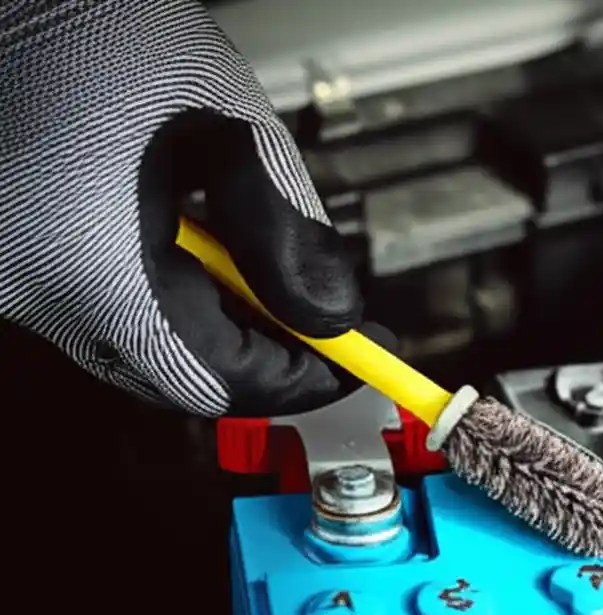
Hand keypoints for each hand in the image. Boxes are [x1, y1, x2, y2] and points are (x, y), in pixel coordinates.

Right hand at [0, 0, 389, 416]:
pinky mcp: (17, 256)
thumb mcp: (233, 133)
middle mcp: (34, 290)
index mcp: (86, 266)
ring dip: (219, 323)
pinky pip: (103, 309)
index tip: (354, 358)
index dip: (298, 377)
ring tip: (276, 278)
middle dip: (261, 355)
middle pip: (173, 374)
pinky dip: (171, 297)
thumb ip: (289, 237)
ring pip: (139, 347)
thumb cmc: (110, 34)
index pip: (214, 377)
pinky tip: (213, 254)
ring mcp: (18, 278)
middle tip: (325, 325)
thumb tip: (332, 315)